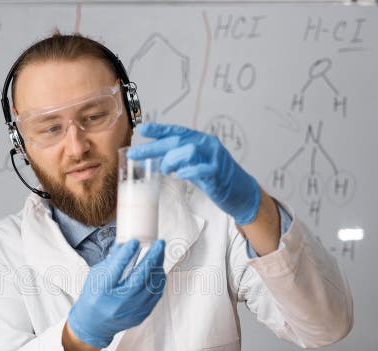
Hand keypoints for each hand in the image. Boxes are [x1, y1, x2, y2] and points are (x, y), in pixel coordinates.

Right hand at [67, 239, 165, 347]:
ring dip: (158, 267)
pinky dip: (159, 281)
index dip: (127, 254)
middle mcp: (116, 302)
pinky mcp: (140, 315)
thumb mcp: (96, 276)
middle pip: (140, 277)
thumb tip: (126, 241)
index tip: (135, 241)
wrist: (94, 325)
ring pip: (151, 286)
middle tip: (159, 243)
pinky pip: (155, 295)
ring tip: (159, 254)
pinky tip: (158, 270)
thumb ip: (112, 261)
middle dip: (152, 257)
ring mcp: (130, 311)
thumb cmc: (94, 296)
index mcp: (101, 291)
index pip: (115, 269)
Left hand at [127, 123, 261, 225]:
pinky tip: (179, 175)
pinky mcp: (218, 174)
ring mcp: (214, 158)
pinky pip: (202, 169)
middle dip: (153, 148)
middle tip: (135, 154)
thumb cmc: (218, 179)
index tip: (142, 129)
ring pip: (188, 150)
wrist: (242, 193)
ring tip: (165, 170)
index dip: (159, 130)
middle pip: (176, 141)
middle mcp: (207, 145)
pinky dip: (188, 171)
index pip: (177, 131)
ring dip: (171, 160)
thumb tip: (159, 158)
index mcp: (201, 141)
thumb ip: (181, 159)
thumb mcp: (196, 165)